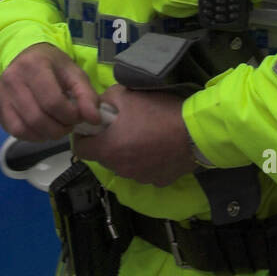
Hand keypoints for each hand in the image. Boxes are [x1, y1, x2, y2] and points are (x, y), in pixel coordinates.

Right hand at [0, 42, 101, 140]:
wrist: (24, 54)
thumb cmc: (51, 64)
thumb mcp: (74, 73)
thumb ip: (87, 95)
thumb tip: (95, 120)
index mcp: (34, 66)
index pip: (53, 102)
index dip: (70, 116)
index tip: (78, 116)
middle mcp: (12, 79)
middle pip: (38, 119)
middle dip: (59, 129)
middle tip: (68, 124)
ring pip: (23, 129)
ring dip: (45, 135)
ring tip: (56, 126)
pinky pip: (13, 131)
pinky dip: (31, 135)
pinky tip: (41, 127)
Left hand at [73, 85, 197, 186]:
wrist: (196, 130)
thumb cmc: (158, 111)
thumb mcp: (126, 94)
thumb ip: (104, 100)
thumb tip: (98, 106)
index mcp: (108, 148)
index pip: (80, 150)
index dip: (84, 136)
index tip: (94, 126)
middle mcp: (120, 168)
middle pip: (103, 157)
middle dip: (107, 143)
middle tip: (121, 126)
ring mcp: (139, 177)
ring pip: (123, 165)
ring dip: (127, 153)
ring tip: (143, 135)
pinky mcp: (157, 181)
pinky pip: (144, 170)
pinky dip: (145, 161)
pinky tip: (157, 147)